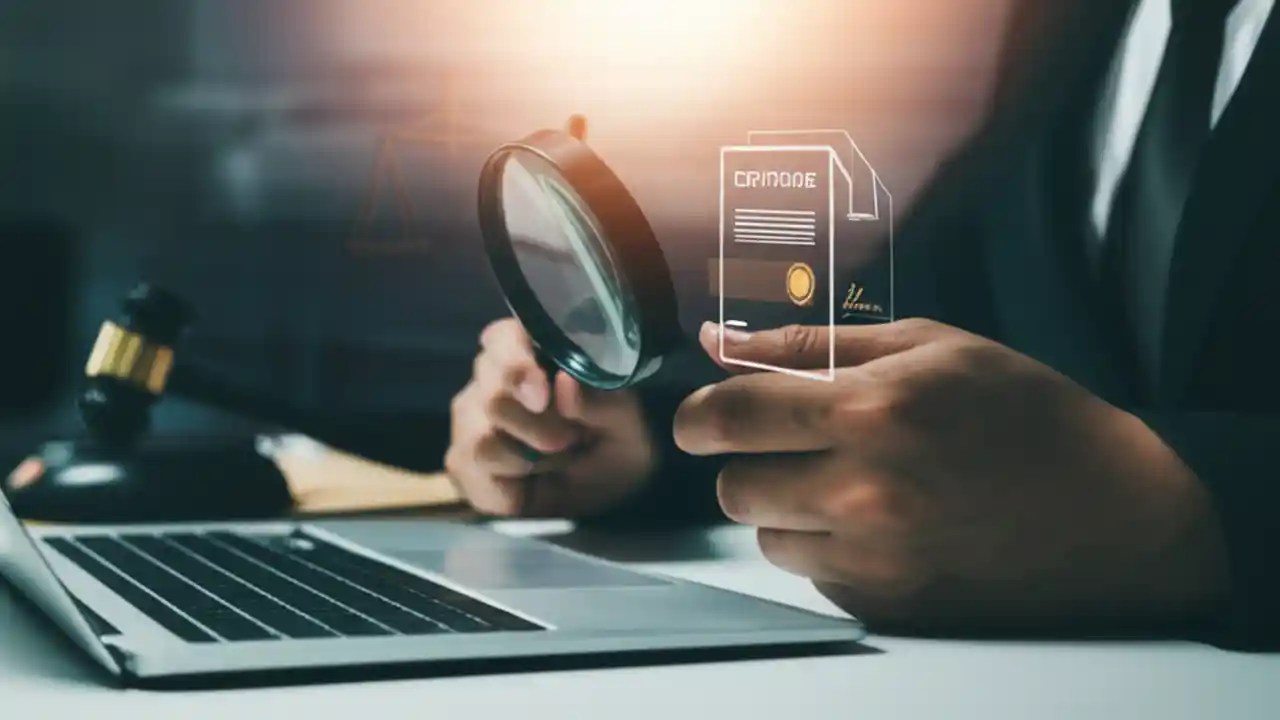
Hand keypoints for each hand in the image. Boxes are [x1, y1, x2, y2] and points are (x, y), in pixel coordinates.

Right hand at [446, 318, 655, 517]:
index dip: (515, 365)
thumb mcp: (626, 426)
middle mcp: (490, 379)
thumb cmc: (615, 442)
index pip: (501, 339)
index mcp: (530, 350)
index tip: (542, 397)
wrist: (605, 491)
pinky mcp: (461, 461)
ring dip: (524, 459)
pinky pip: (468, 473)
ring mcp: (470, 419)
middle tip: (568, 442)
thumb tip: (565, 383)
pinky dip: (505, 488)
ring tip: (553, 462)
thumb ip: (602, 404)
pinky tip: (526, 485)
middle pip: (491, 397)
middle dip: (536, 428)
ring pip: (479, 440)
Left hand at [674, 319, 1229, 633]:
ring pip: (765, 535)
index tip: (700, 417)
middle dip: (745, 460)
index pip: (729, 416)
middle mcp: (862, 490)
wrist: (1112, 511)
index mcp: (870, 409)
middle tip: (793, 444)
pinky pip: (810, 574)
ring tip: (850, 482)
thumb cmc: (1023, 411)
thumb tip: (717, 342)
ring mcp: (874, 557)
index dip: (698, 415)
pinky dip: (826, 548)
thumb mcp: (927, 345)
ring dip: (786, 506)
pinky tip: (882, 523)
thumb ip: (810, 343)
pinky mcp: (886, 603)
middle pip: (731, 485)